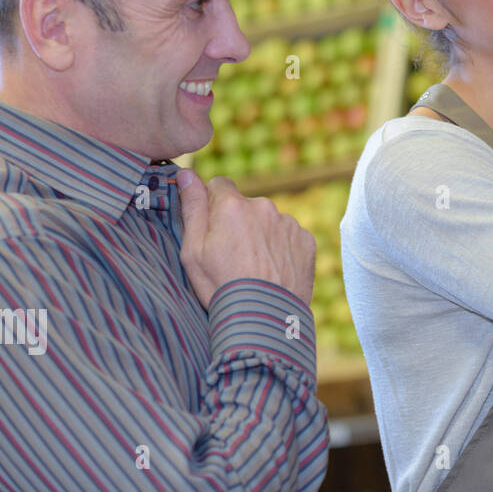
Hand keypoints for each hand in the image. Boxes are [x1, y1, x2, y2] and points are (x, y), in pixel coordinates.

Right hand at [177, 169, 315, 308]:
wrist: (265, 318)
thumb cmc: (221, 286)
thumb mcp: (193, 250)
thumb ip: (191, 207)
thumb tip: (186, 172)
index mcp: (233, 206)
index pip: (219, 185)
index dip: (212, 205)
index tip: (212, 228)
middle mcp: (264, 207)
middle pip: (246, 205)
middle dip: (238, 222)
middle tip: (232, 256)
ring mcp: (289, 223)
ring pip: (269, 221)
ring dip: (261, 235)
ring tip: (254, 268)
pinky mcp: (306, 240)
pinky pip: (290, 236)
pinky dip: (282, 248)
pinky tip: (273, 271)